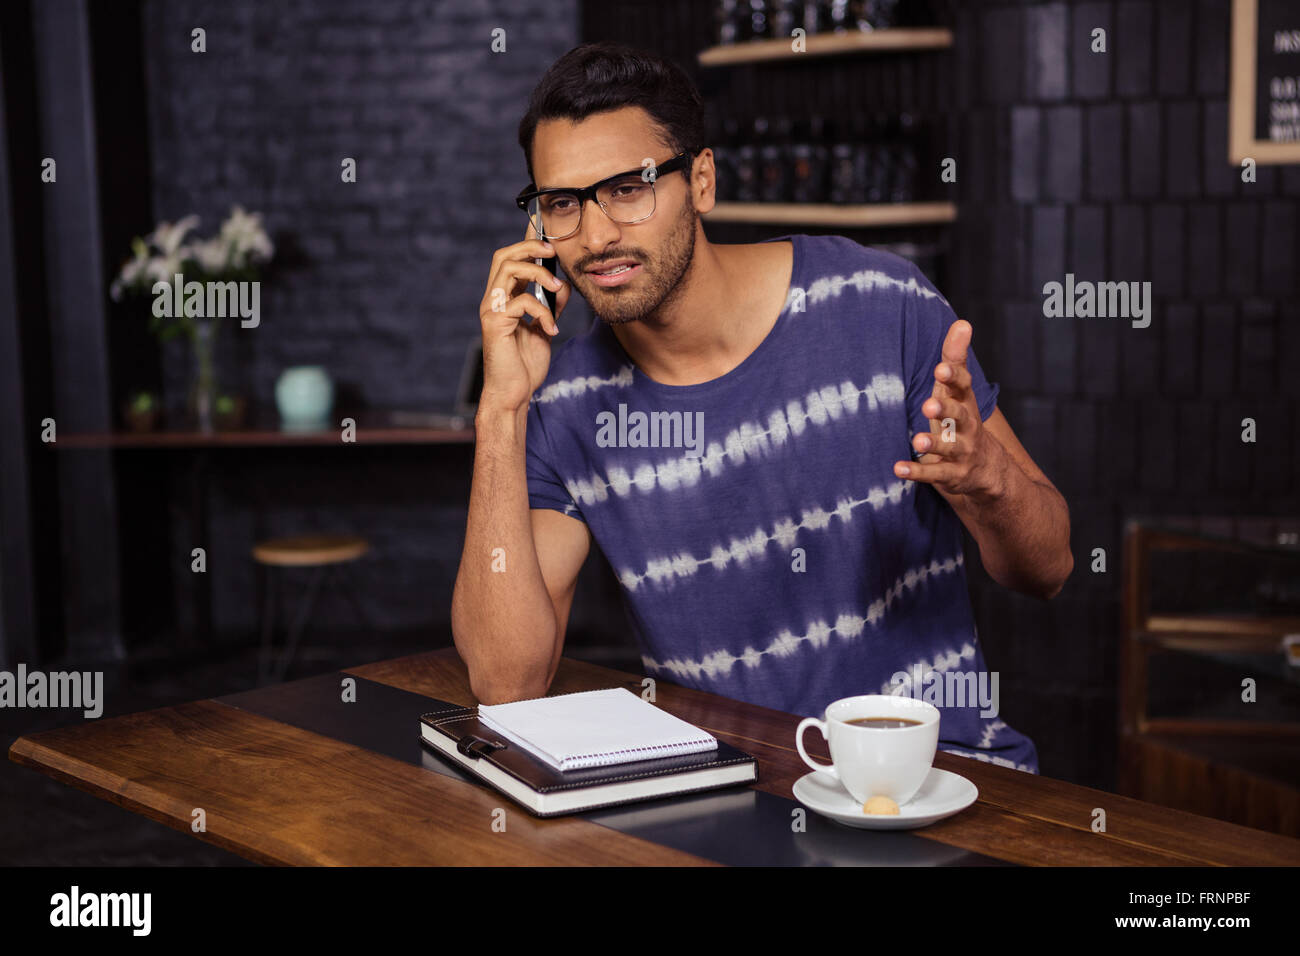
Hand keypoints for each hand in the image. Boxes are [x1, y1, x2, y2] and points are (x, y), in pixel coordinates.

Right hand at [476, 221, 571, 413]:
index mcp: (504, 300)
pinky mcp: (495, 324)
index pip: (509, 261)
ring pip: (508, 270)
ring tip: (557, 288)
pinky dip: (543, 312)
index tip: (548, 241)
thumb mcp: (544, 330)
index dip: (526, 245)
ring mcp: (491, 311)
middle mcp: (493, 301)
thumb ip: (551, 307)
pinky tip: (552, 329)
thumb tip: (563, 286)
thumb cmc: (524, 366)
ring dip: (538, 273)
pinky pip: (521, 302)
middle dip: (529, 247)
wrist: (513, 394)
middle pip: (503, 256)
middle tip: (552, 252)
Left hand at [893, 319, 1006, 499]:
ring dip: (933, 444)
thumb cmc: (960, 417)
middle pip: (960, 416)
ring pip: (949, 447)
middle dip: (945, 410)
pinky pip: (934, 474)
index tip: (941, 368)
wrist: (986, 468)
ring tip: (917, 441)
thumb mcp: (957, 389)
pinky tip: (897, 469)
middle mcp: (967, 426)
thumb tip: (962, 322)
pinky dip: (916, 472)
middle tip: (928, 405)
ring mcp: (961, 451)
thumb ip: (955, 358)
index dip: (954, 377)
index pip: (964, 387)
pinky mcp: (952, 475)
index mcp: (966, 402)